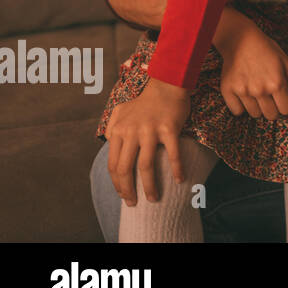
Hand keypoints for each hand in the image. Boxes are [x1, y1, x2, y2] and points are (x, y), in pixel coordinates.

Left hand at [105, 77, 190, 205]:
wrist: (168, 84)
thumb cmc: (146, 100)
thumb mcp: (121, 110)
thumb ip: (111, 127)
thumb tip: (107, 143)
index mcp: (118, 131)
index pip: (113, 164)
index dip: (117, 184)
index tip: (123, 195)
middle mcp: (132, 132)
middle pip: (126, 169)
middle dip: (128, 190)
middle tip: (134, 203)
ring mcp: (150, 130)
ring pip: (146, 165)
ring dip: (149, 186)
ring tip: (154, 198)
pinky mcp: (169, 128)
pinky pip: (172, 153)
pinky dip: (176, 169)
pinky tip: (180, 180)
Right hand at [214, 7, 287, 118]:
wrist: (240, 39)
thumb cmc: (267, 50)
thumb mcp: (287, 62)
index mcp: (277, 83)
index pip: (286, 110)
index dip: (286, 106)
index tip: (282, 100)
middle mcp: (260, 90)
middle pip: (271, 115)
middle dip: (273, 109)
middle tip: (270, 97)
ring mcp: (243, 91)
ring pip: (255, 114)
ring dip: (258, 107)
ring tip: (256, 91)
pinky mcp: (228, 91)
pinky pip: (238, 111)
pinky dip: (241, 106)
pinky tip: (244, 93)